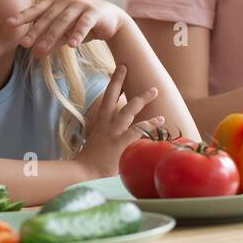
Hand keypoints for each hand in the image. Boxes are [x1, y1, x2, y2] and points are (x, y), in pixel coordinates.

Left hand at [6, 0, 128, 58]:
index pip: (36, 10)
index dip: (22, 16)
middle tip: (24, 45)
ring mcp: (80, 5)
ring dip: (52, 36)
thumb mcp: (65, 33)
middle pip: (47, 17)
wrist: (111, 20)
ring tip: (42, 50)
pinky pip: (84, 24)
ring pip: (63, 21)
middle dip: (35, 32)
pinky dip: (77, 34)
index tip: (9, 24)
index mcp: (55, 3)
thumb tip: (35, 53)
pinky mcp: (94, 12)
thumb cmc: (83, 25)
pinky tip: (72, 46)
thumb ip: (51, 40)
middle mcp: (65, 1)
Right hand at [76, 64, 161, 178]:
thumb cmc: (89, 166)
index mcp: (100, 125)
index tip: (118, 72)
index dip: (113, 86)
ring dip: (141, 99)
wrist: (82, 175)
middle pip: (111, 97)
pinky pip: (137, 130)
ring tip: (154, 90)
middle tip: (125, 66)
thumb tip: (113, 143)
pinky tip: (161, 120)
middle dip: (118, 80)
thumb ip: (106, 142)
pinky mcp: (120, 143)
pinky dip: (150, 125)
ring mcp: (113, 133)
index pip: (106, 101)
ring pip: (128, 110)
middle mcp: (106, 125)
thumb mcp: (97, 148)